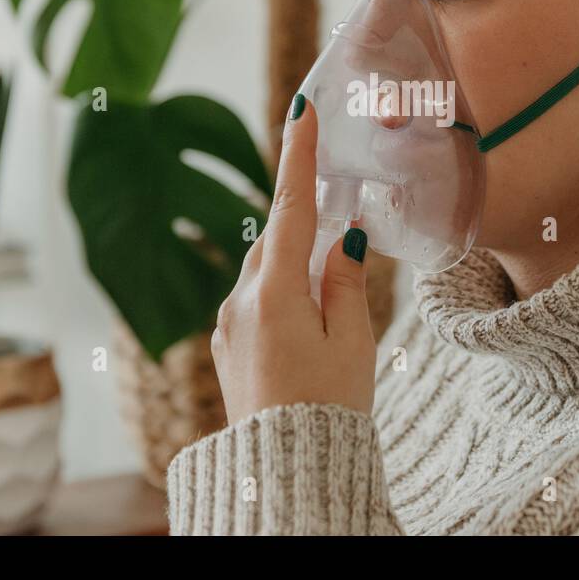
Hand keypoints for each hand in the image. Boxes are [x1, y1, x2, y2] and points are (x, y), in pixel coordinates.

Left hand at [210, 94, 376, 424]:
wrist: (285, 469)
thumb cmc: (328, 407)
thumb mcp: (352, 339)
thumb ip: (343, 280)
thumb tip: (339, 236)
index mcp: (275, 292)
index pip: (289, 207)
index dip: (296, 156)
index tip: (299, 111)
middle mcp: (240, 300)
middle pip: (275, 239)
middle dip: (304, 225)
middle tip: (340, 224)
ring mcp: (227, 325)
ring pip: (263, 270)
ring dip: (294, 266)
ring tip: (330, 302)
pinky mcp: (226, 347)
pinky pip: (253, 300)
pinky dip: (280, 293)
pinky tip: (305, 322)